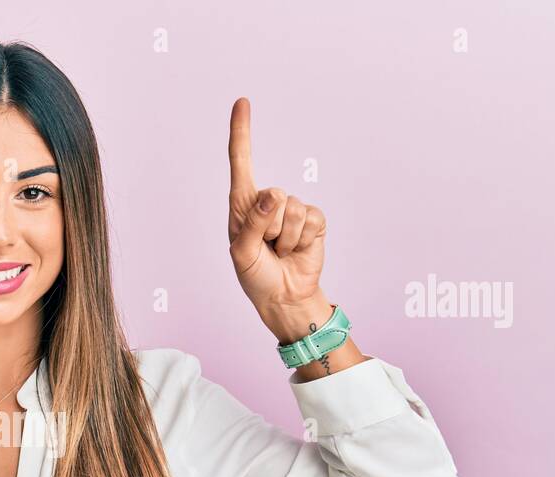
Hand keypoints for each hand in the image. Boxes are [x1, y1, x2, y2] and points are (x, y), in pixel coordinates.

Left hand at [227, 97, 331, 341]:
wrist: (284, 296)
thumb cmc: (256, 276)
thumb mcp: (242, 254)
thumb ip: (252, 224)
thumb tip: (273, 194)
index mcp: (242, 206)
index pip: (241, 163)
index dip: (242, 133)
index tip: (242, 102)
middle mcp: (267, 203)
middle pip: (272, 196)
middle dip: (268, 227)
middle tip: (266, 248)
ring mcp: (292, 210)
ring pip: (292, 210)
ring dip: (286, 238)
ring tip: (280, 251)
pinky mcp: (313, 220)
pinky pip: (311, 219)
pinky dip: (303, 240)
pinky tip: (297, 250)